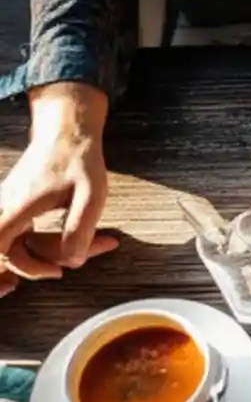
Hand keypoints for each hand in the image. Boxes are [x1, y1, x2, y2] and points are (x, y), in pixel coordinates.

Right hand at [0, 83, 117, 297]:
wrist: (67, 132)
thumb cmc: (79, 160)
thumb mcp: (90, 197)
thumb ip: (79, 229)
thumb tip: (73, 261)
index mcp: (19, 204)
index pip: (1, 247)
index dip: (23, 266)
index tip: (56, 269)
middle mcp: (6, 205)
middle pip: (10, 249)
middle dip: (44, 261)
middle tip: (76, 259)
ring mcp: (8, 204)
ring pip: (19, 241)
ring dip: (49, 250)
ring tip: (85, 247)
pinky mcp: (15, 203)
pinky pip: (23, 230)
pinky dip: (46, 239)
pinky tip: (74, 237)